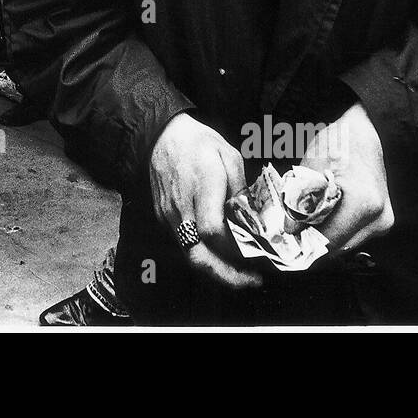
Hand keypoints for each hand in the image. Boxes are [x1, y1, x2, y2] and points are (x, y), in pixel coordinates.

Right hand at [149, 114, 263, 288]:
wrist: (160, 136)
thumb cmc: (197, 143)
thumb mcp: (229, 156)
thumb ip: (242, 190)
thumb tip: (254, 217)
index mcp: (201, 188)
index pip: (213, 231)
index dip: (235, 249)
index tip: (257, 254)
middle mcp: (182, 208)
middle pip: (198, 256)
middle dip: (226, 276)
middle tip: (250, 281)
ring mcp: (170, 216)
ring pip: (191, 256)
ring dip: (217, 270)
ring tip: (240, 274)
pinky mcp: (164, 219)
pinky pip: (185, 244)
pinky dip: (204, 255)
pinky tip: (221, 254)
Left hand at [299, 103, 394, 252]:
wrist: (369, 132)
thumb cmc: (339, 143)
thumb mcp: (311, 169)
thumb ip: (299, 204)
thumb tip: (288, 231)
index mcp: (362, 206)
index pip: (326, 243)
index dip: (302, 247)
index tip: (282, 247)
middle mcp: (378, 221)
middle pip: (336, 249)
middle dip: (310, 246)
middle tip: (288, 240)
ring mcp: (383, 223)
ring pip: (344, 246)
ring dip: (322, 241)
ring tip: (301, 229)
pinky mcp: (382, 223)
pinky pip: (352, 237)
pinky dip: (334, 233)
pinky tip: (319, 222)